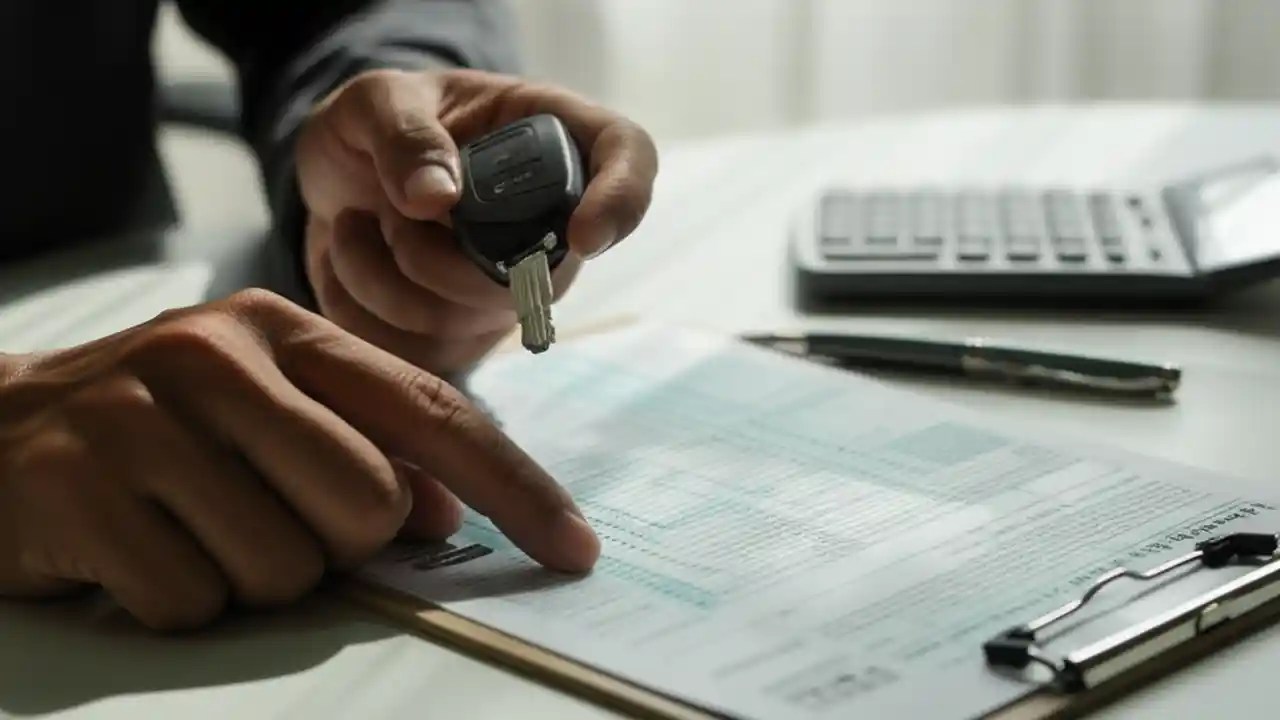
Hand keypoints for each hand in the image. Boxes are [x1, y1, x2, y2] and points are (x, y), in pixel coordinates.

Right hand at [0, 290, 597, 629]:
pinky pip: (194, 603)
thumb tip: (444, 513)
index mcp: (282, 330)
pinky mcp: (78, 492)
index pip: (432, 410)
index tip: (575, 547)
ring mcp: (142, 420)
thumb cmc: (155, 427)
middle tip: (268, 517)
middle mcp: (217, 357)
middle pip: (369, 506)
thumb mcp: (261, 409)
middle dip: (339, 545)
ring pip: (286, 567)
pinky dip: (179, 601)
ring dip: (252, 576)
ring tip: (192, 526)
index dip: (514, 485)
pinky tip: (137, 550)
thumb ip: (360, 446)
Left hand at [295, 68, 657, 375]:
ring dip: (397, 274)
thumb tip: (438, 199)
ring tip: (363, 222)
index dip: (623, 201)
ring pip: (482, 316)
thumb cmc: (372, 126)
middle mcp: (546, 216)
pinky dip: (368, 301)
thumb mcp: (375, 100)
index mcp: (549, 133)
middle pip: (553, 270)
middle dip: (450, 259)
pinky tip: (354, 255)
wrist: (327, 184)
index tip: (583, 237)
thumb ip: (403, 134)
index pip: (629, 158)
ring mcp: (511, 281)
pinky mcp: (465, 330)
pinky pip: (428, 345)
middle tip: (392, 213)